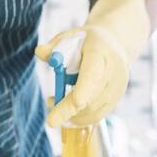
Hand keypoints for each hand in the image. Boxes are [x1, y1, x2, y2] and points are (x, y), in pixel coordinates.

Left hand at [35, 0, 149, 128]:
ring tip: (53, 102)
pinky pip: (97, 115)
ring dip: (72, 115)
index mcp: (100, 53)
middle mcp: (113, 72)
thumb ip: (54, 46)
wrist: (113, 44)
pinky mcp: (115, 99)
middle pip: (92, 97)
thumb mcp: (69, 37)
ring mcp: (117, 88)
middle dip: (69, 109)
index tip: (76, 102)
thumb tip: (39, 52)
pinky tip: (66, 110)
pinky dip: (80, 118)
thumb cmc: (85, 42)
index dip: (85, 89)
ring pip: (94, 110)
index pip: (92, 74)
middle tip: (50, 117)